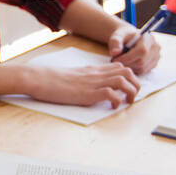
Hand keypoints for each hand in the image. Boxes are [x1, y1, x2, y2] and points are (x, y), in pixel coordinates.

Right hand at [25, 63, 140, 108]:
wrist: (40, 78)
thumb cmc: (51, 79)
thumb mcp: (73, 75)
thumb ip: (86, 78)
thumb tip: (93, 85)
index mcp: (93, 69)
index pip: (120, 67)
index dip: (129, 77)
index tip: (128, 87)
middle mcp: (96, 74)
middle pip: (127, 72)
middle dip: (135, 84)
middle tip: (132, 96)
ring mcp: (93, 83)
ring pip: (123, 81)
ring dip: (130, 92)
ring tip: (127, 102)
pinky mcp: (88, 93)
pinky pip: (111, 94)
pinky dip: (116, 101)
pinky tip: (112, 107)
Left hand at [106, 28, 161, 74]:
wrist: (130, 39)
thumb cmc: (123, 37)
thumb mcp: (117, 36)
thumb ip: (115, 42)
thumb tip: (115, 53)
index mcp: (148, 38)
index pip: (142, 51)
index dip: (128, 57)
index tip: (115, 59)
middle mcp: (156, 47)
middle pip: (142, 61)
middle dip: (127, 63)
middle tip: (116, 61)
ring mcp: (157, 56)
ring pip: (142, 68)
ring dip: (129, 67)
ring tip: (122, 61)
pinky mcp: (154, 64)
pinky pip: (143, 71)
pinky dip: (134, 69)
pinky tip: (128, 63)